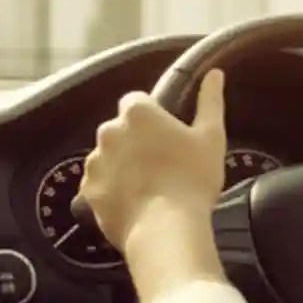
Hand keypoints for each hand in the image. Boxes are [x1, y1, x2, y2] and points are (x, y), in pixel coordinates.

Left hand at [79, 69, 226, 254]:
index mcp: (137, 113)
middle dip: (135, 139)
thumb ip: (210, 101)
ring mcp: (94, 163)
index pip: (137, 100)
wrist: (166, 229)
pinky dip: (112, 188)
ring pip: (108, 155)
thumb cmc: (193, 178)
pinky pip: (100, 183)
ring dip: (122, 163)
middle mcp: (108, 132)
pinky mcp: (88, 192)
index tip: (168, 134)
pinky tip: (134, 202)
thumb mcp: (211, 137)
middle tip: (162, 161)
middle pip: (120, 128)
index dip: (153, 115)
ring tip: (148, 186)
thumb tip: (214, 73)